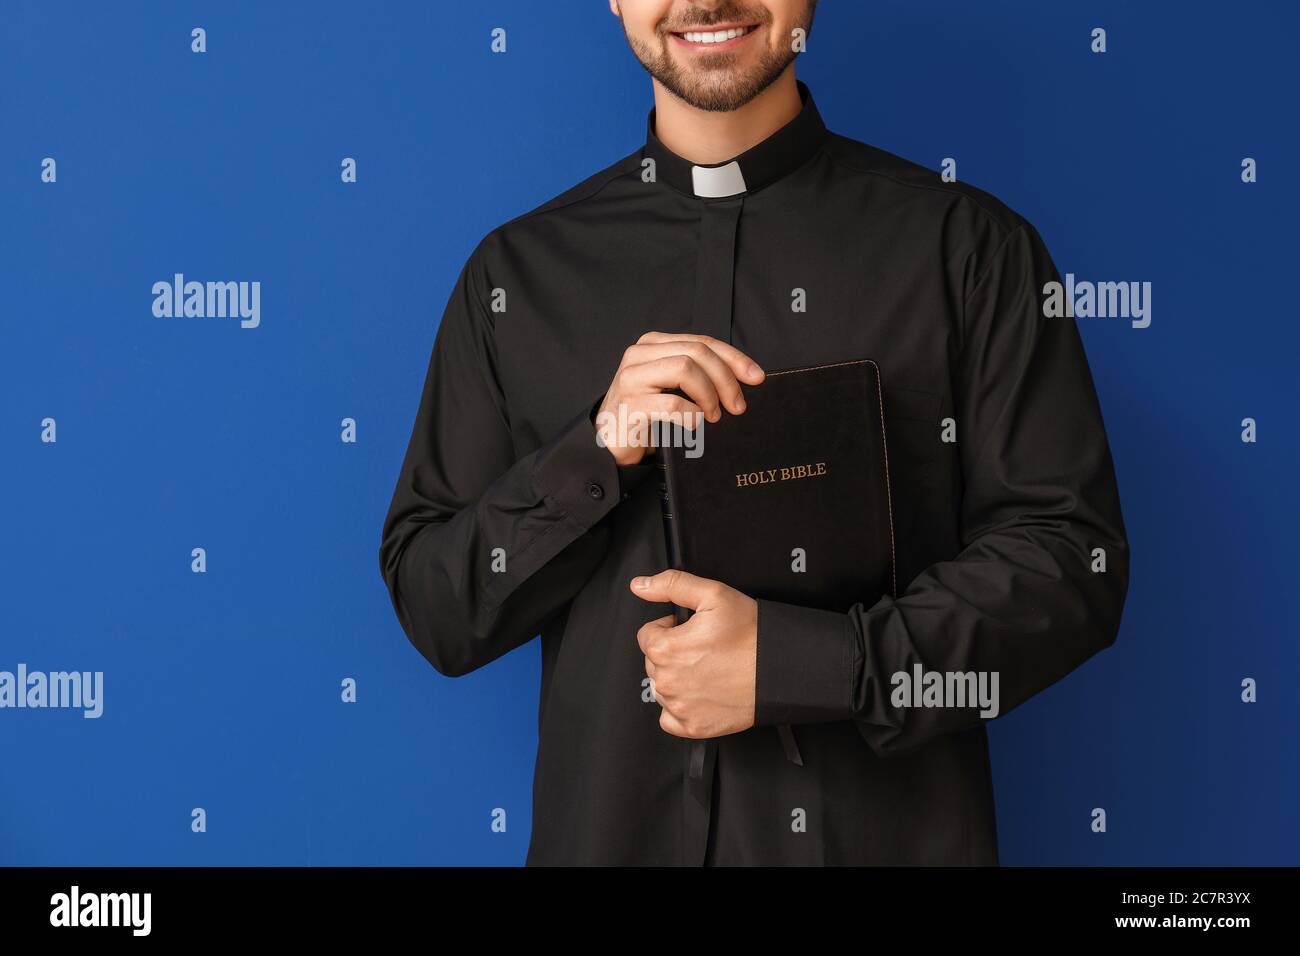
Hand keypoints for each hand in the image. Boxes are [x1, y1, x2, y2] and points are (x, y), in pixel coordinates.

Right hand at [594, 332, 764, 465]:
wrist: (609, 442)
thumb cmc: (646, 413)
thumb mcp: (670, 385)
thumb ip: (696, 373)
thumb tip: (742, 377)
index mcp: (653, 344)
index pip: (702, 341)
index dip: (734, 358)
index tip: (756, 377)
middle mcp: (640, 354)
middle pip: (697, 352)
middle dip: (726, 378)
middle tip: (737, 405)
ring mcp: (631, 378)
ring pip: (685, 369)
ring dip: (709, 394)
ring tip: (714, 415)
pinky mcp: (629, 404)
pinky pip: (672, 403)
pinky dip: (692, 415)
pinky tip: (695, 424)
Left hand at [629, 569, 757, 738]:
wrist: (780, 669)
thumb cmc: (752, 635)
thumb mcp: (713, 594)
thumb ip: (671, 585)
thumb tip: (640, 585)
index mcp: (666, 649)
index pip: (647, 635)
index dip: (669, 627)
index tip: (690, 629)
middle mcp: (668, 681)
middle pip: (653, 662)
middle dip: (673, 652)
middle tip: (703, 648)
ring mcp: (680, 707)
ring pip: (662, 688)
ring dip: (676, 678)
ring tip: (707, 668)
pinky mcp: (694, 727)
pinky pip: (670, 718)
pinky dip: (680, 708)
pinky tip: (700, 693)